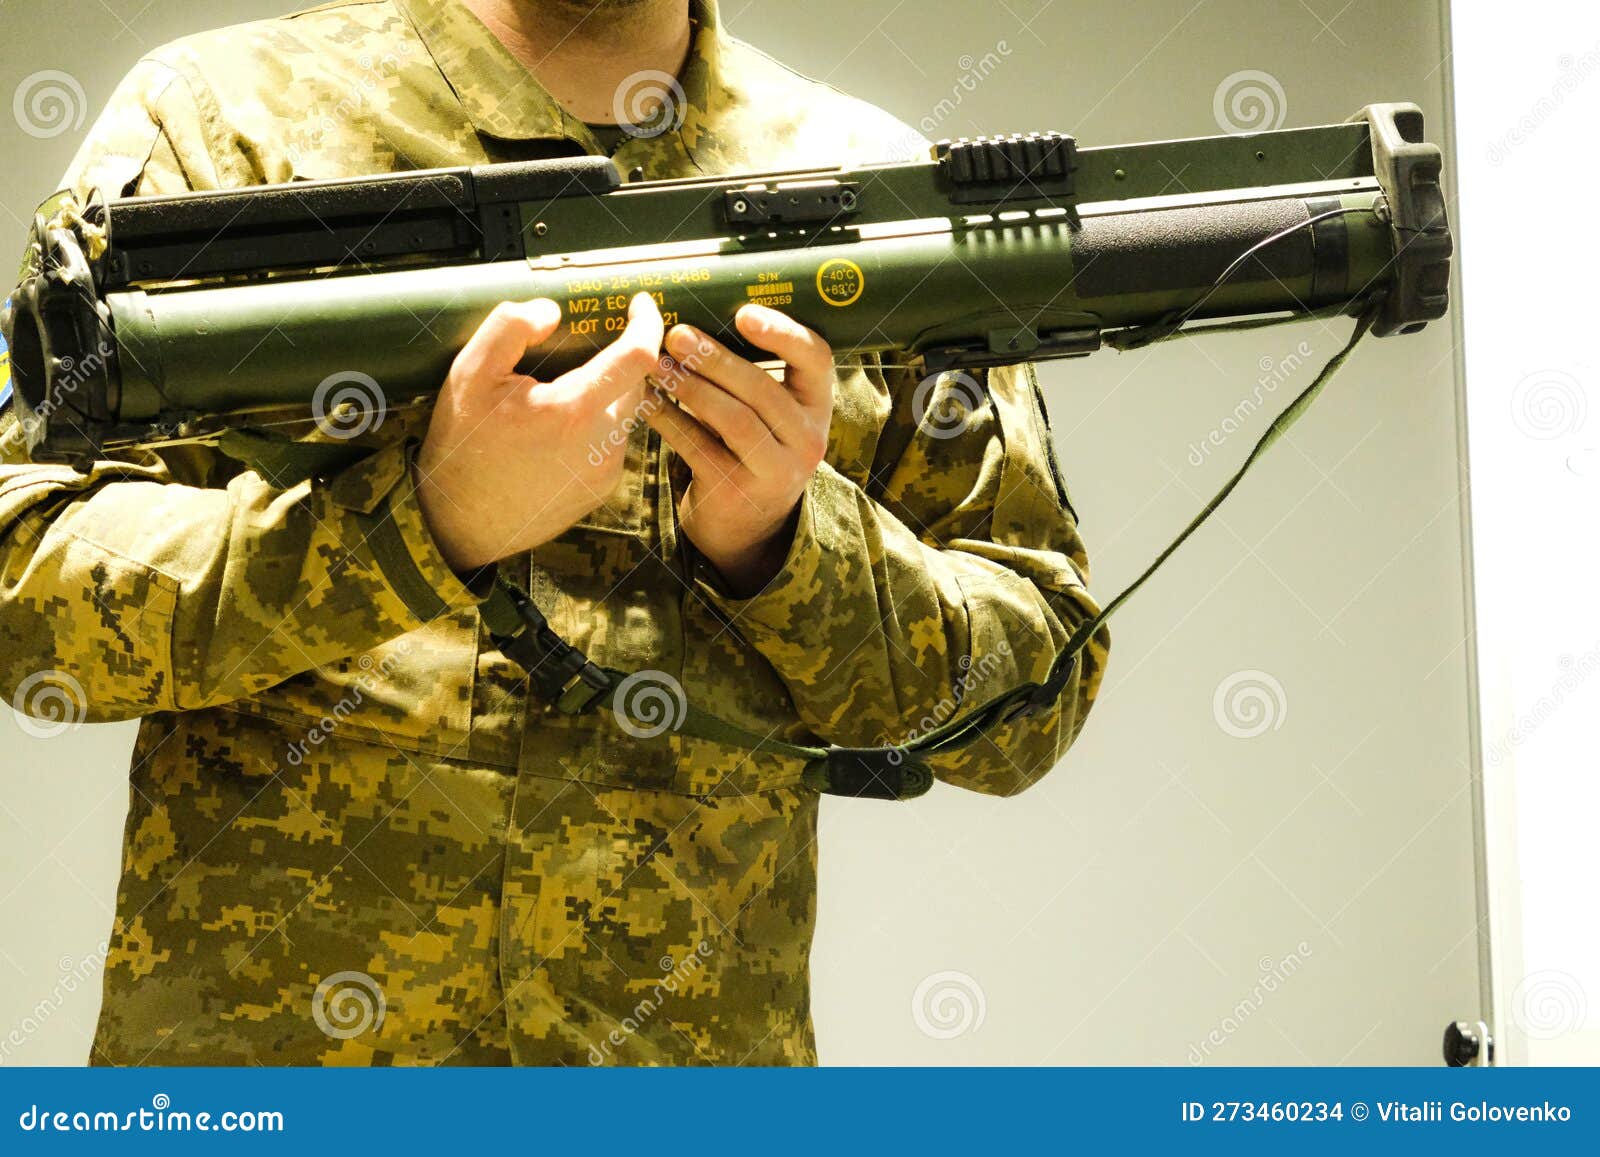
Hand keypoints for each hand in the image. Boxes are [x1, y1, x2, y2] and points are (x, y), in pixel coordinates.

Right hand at [414, 292, 663, 571]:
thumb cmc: (462, 447)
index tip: (640, 303)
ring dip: (605, 394)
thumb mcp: (470, 374)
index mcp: (575, 411)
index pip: (638, 357)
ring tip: (560, 390)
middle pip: (634, 385)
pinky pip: (611, 444)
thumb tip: (551, 311)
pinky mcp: (600, 490)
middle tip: (588, 344)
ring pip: (623, 415)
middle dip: (620, 358)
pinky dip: (595, 426)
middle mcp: (602, 444)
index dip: (647, 323)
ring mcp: (605, 472)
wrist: (460, 524)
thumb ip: (510, 327)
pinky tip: (556, 431)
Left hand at [644, 304, 833, 596]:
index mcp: (818, 405)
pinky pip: (698, 448)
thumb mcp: (770, 412)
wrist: (746, 524)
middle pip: (762, 389)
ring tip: (656, 364)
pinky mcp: (737, 493)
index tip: (742, 313)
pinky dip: (669, 420)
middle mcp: (807, 439)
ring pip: (732, 419)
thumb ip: (752, 370)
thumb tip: (697, 310)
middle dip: (714, 358)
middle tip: (676, 334)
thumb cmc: (750, 446)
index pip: (815, 357)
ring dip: (689, 387)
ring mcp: (775, 471)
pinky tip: (646, 401)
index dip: (782, 332)